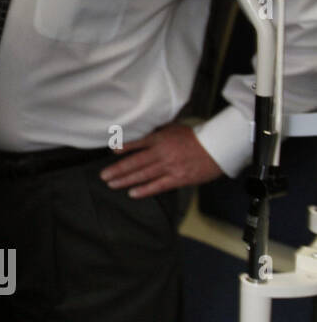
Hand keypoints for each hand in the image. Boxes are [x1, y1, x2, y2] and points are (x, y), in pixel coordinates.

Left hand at [99, 124, 223, 198]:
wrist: (218, 146)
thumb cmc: (197, 136)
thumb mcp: (174, 128)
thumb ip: (158, 133)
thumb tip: (142, 136)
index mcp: (161, 138)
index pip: (138, 143)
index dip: (124, 147)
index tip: (112, 151)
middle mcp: (162, 153)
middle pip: (136, 162)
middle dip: (118, 169)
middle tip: (103, 175)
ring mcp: (170, 166)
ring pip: (143, 175)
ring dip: (126, 180)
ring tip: (112, 183)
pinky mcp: (179, 178)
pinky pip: (158, 186)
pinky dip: (144, 190)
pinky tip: (132, 193)